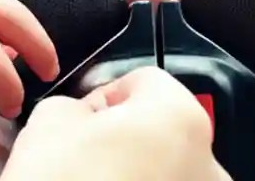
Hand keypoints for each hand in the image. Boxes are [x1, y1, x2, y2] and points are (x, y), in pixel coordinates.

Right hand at [1, 66, 229, 180]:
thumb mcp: (47, 127)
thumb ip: (72, 106)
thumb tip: (80, 116)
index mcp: (179, 119)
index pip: (142, 83)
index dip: (103, 97)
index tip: (80, 119)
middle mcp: (207, 165)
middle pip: (161, 134)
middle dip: (122, 144)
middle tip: (79, 162)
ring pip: (165, 176)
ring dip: (136, 180)